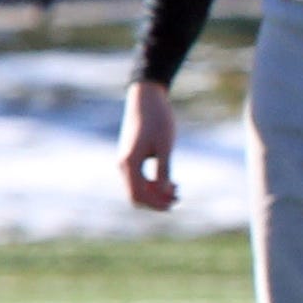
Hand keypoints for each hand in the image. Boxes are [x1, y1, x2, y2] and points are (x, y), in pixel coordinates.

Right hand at [117, 80, 177, 210]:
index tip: (174, 204)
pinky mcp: (131, 156)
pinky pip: (139, 178)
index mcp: (129, 163)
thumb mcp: (165, 146)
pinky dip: (153, 184)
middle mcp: (123, 164)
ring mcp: (125, 160)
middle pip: (136, 195)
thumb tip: (163, 193)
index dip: (155, 204)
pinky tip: (171, 182)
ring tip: (177, 191)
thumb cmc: (158, 120)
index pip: (137, 195)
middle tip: (179, 199)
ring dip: (156, 193)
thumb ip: (163, 170)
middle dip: (156, 201)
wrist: (146, 98)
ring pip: (137, 188)